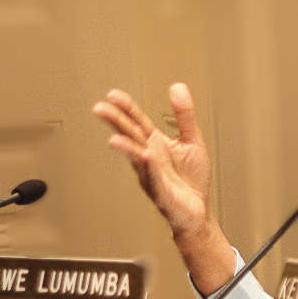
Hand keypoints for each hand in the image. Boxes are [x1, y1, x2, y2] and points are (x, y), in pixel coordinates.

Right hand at [93, 83, 211, 236]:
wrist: (198, 211)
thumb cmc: (191, 179)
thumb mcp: (192, 139)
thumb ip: (184, 115)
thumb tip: (177, 87)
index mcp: (155, 144)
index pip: (137, 121)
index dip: (126, 107)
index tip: (112, 95)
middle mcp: (149, 158)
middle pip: (130, 136)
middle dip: (116, 123)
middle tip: (99, 109)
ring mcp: (152, 175)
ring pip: (137, 158)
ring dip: (126, 148)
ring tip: (115, 139)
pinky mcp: (161, 192)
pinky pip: (154, 178)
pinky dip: (150, 167)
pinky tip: (146, 157)